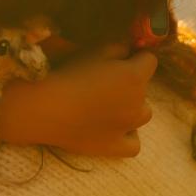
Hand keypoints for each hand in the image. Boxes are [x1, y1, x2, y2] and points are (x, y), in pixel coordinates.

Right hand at [0, 46, 156, 155]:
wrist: (45, 108)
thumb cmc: (67, 74)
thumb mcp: (93, 51)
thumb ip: (117, 48)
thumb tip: (128, 50)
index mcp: (134, 76)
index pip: (150, 60)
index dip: (137, 57)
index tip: (122, 58)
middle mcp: (138, 103)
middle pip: (145, 89)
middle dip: (132, 83)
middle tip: (105, 81)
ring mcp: (128, 127)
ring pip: (143, 114)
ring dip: (132, 107)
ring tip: (108, 104)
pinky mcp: (115, 147)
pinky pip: (134, 144)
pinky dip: (128, 135)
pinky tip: (113, 128)